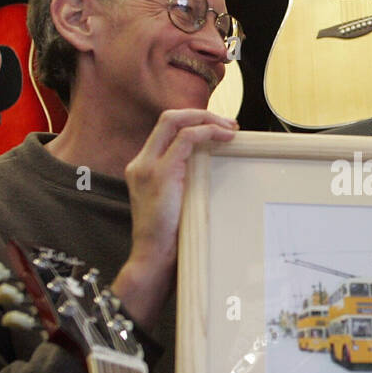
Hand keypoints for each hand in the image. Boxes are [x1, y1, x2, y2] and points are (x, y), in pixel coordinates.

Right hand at [113, 109, 236, 326]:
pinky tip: (225, 138)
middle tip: (229, 125)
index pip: (165, 130)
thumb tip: (212, 168)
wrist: (153, 258)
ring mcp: (147, 166)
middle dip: (201, 114)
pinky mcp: (161, 174)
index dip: (193, 122)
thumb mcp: (175, 203)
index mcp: (142, 168)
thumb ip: (185, 182)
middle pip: (169, 118)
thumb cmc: (169, 237)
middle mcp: (141, 162)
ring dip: (207, 119)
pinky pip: (186, 139)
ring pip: (175, 121)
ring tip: (231, 129)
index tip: (219, 129)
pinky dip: (207, 132)